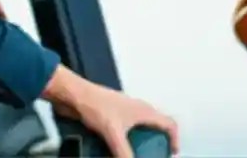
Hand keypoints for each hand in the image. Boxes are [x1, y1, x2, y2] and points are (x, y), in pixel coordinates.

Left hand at [41, 65, 179, 157]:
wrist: (72, 94)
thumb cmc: (93, 103)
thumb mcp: (113, 133)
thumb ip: (123, 152)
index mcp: (143, 111)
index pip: (169, 124)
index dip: (174, 139)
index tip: (171, 151)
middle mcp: (135, 109)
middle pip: (154, 127)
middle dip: (154, 143)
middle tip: (151, 155)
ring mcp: (122, 111)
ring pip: (137, 129)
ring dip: (137, 143)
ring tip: (132, 155)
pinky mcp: (109, 115)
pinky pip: (122, 129)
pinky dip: (122, 140)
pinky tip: (113, 149)